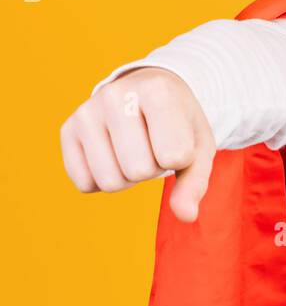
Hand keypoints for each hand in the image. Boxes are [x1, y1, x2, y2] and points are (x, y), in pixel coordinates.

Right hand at [60, 68, 216, 221]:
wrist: (147, 89)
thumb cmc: (178, 122)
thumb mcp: (198, 146)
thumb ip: (195, 182)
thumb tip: (186, 215)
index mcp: (158, 91)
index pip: (174, 157)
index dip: (180, 158)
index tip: (176, 136)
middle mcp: (116, 95)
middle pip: (138, 171)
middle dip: (151, 169)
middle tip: (152, 144)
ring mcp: (87, 111)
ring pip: (110, 181)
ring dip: (127, 177)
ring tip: (133, 149)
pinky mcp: (67, 130)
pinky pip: (84, 183)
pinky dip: (101, 181)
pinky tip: (111, 154)